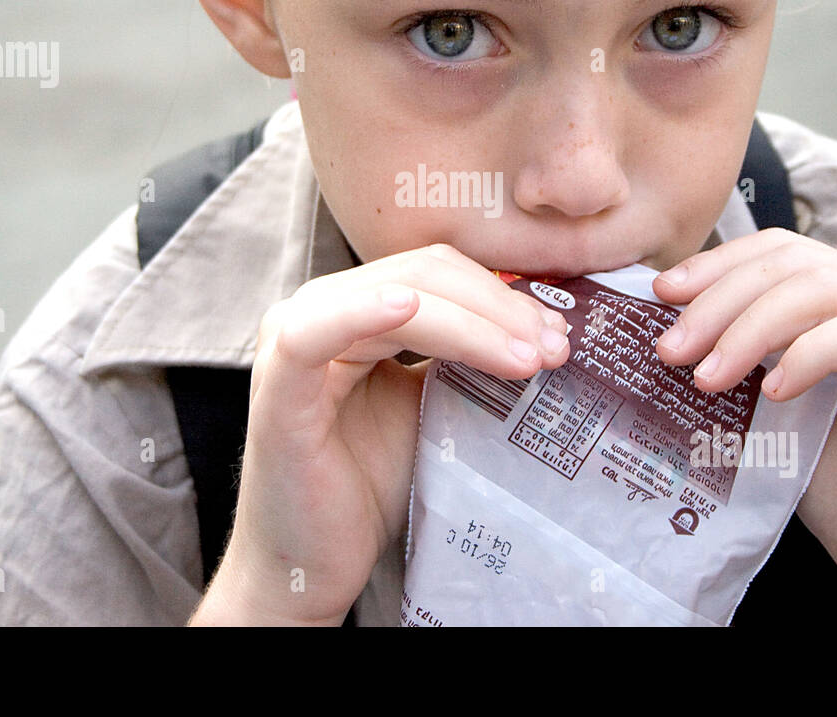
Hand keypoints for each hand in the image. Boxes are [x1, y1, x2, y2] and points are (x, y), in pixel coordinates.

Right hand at [189, 243, 569, 624]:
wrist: (315, 562)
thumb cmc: (370, 484)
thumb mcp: (432, 406)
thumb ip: (465, 360)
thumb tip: (543, 328)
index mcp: (356, 306)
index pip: (441, 273)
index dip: (503, 295)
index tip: (559, 335)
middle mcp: (321, 308)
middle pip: (427, 274)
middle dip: (500, 308)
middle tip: (555, 348)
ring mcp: (292, 341)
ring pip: (399, 296)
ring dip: (473, 321)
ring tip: (528, 358)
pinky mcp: (277, 388)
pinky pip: (314, 335)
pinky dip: (364, 311)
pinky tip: (409, 309)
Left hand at [650, 228, 836, 625]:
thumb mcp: (775, 401)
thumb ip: (745, 352)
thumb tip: (670, 320)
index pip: (783, 251)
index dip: (719, 265)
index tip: (660, 295)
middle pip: (797, 262)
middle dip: (721, 300)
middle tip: (671, 349)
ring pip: (824, 287)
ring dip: (751, 328)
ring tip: (708, 377)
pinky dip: (809, 354)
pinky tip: (774, 393)